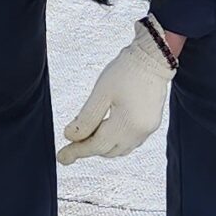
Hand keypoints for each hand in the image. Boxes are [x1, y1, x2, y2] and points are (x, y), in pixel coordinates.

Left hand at [58, 18, 176, 164]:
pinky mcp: (151, 124)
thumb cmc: (126, 71)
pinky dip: (116, 140)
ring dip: (103, 146)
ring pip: (120, 149)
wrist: (154, 58)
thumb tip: (70, 137)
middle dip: (88, 148)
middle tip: (71, 144)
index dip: (77, 151)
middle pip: (108, 151)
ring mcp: (148, 129)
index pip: (96, 145)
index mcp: (127, 124)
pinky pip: (130, 142)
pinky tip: (106, 130)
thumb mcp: (101, 93)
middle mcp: (140, 131)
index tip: (61, 157)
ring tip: (88, 136)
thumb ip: (86, 118)